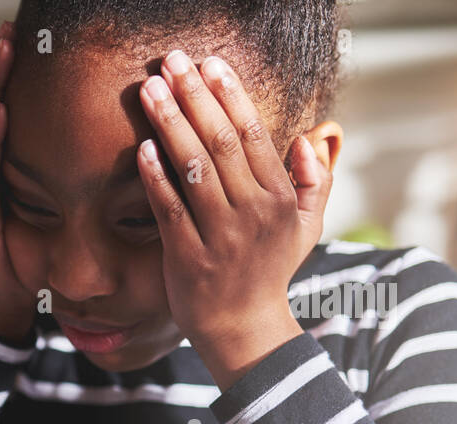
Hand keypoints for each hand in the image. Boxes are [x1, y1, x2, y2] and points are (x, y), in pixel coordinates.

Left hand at [136, 51, 331, 389]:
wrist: (243, 328)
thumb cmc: (269, 270)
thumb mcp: (307, 227)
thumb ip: (314, 181)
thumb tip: (310, 137)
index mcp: (279, 198)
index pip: (252, 135)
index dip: (229, 95)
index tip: (208, 63)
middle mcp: (252, 213)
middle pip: (219, 142)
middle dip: (193, 96)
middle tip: (170, 61)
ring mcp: (220, 236)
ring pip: (193, 169)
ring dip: (169, 124)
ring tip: (148, 89)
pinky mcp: (188, 258)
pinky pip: (170, 210)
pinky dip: (156, 178)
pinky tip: (142, 148)